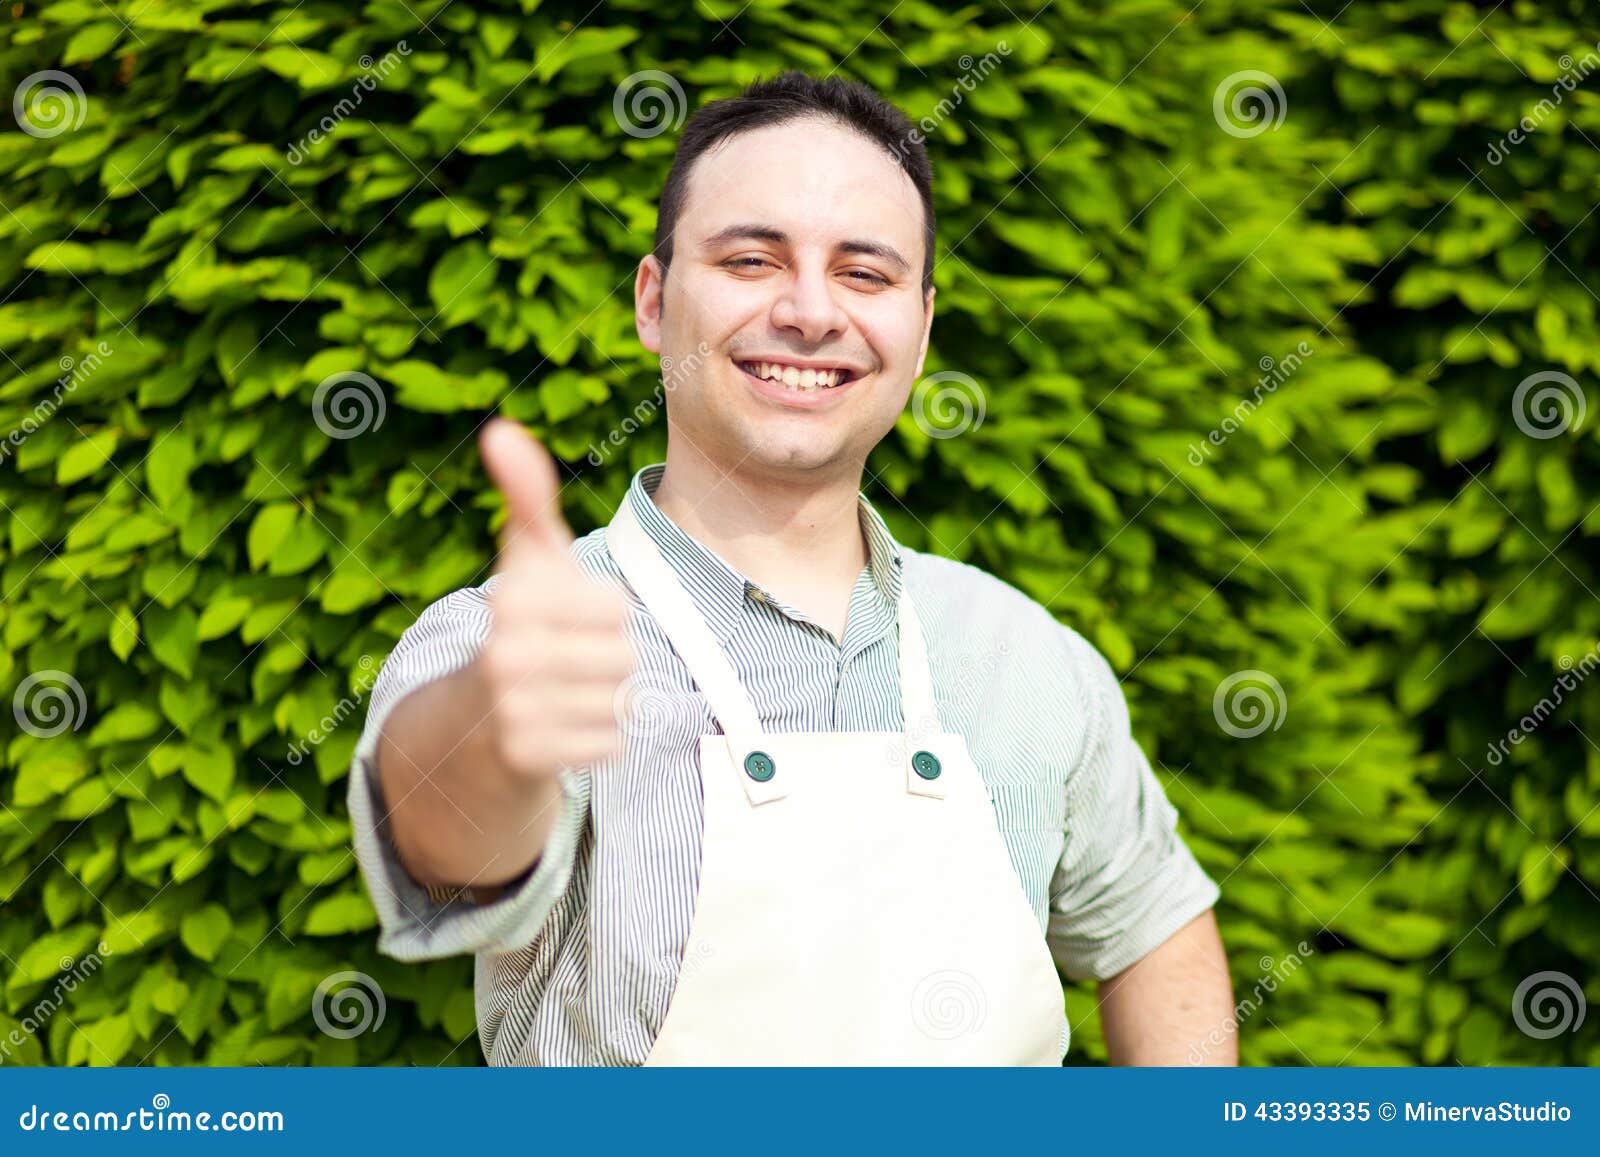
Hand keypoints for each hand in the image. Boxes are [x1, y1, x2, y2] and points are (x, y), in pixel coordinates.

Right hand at [474, 418, 633, 779]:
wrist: (472, 725)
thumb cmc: (520, 626)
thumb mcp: (527, 561)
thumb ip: (527, 497)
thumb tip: (501, 430)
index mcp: (512, 600)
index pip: (616, 610)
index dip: (604, 616)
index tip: (567, 620)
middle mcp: (505, 653)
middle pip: (623, 658)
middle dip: (607, 662)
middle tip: (566, 664)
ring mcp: (512, 709)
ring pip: (620, 703)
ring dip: (603, 703)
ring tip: (562, 696)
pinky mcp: (526, 757)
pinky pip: (610, 744)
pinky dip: (597, 741)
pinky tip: (561, 729)